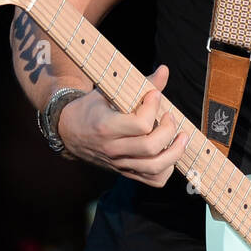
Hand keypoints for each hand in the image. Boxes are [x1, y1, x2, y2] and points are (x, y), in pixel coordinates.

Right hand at [57, 64, 188, 186]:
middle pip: (151, 147)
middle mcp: (112, 149)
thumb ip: (138, 83)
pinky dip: (167, 168)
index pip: (140, 124)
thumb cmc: (90, 108)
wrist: (68, 131)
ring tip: (181, 137)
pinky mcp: (125, 172)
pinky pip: (153, 180)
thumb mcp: (108, 92)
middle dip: (168, 130)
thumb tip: (165, 70)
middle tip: (169, 117)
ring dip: (175, 152)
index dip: (153, 107)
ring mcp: (120, 164)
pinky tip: (169, 152)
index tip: (154, 95)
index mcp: (106, 127)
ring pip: (155, 167)